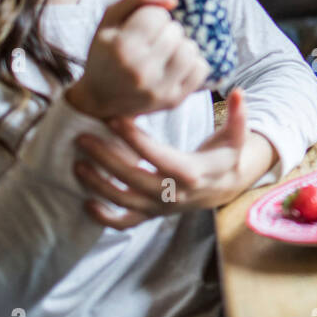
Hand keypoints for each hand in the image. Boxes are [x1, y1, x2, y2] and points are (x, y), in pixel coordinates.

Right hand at [65, 0, 211, 120]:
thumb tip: (173, 1)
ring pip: (190, 49)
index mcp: (122, 48)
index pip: (157, 16)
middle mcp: (141, 70)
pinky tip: (176, 64)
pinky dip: (193, 62)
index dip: (152, 16)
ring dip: (181, 45)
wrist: (99, 97)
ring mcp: (159, 88)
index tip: (142, 26)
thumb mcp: (110, 20)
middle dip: (166, 30)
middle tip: (154, 39)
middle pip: (175, 31)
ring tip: (167, 50)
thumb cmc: (106, 53)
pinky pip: (201, 69)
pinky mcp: (173, 100)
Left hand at [73, 89, 278, 228]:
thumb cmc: (226, 155)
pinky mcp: (153, 215)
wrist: (226, 187)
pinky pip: (126, 223)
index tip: (114, 118)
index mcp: (193, 173)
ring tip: (77, 164)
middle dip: (106, 159)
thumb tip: (239, 93)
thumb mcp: (236, 136)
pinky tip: (86, 203)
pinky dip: (105, 218)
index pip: (158, 156)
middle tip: (82, 138)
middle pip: (135, 179)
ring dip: (98, 185)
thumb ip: (238, 115)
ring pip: (125, 201)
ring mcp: (162, 207)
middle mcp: (175, 194)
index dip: (135, 139)